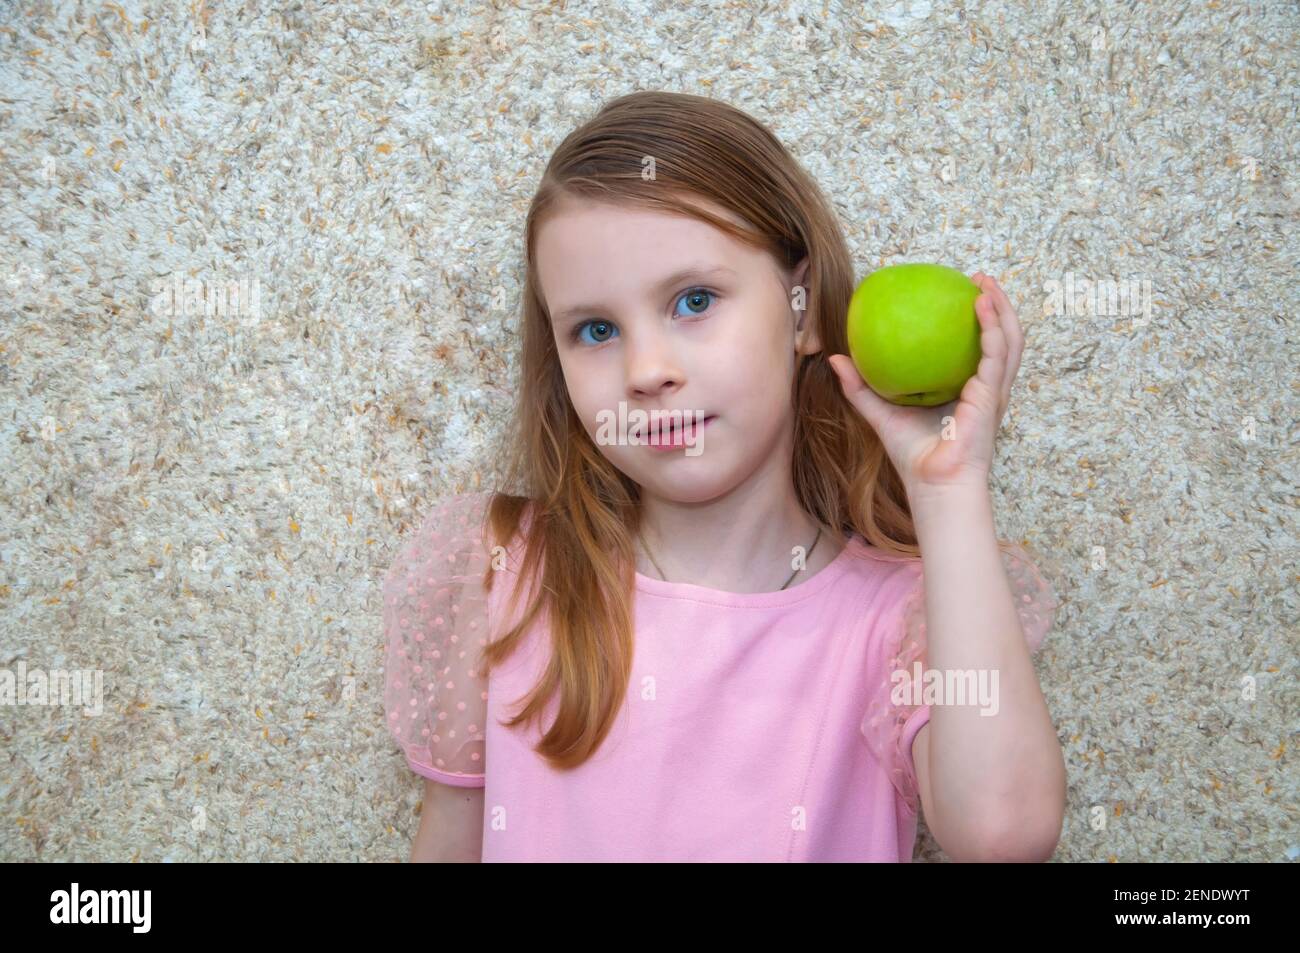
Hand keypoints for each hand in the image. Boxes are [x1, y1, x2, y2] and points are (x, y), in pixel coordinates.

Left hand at [827, 272, 1024, 495]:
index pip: (978, 350)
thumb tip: (836, 358)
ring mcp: (994, 391)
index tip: (958, 295)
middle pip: (1002, 338)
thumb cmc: (913, 456)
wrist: (934, 485)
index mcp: (968, 390)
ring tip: (985, 282)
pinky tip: (980, 305)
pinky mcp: (992, 395)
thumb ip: (861, 387)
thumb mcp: (881, 413)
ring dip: (1003, 307)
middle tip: (977, 279)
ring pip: (1010, 340)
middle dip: (997, 305)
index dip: (975, 322)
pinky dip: (993, 326)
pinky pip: (996, 353)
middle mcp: (986, 388)